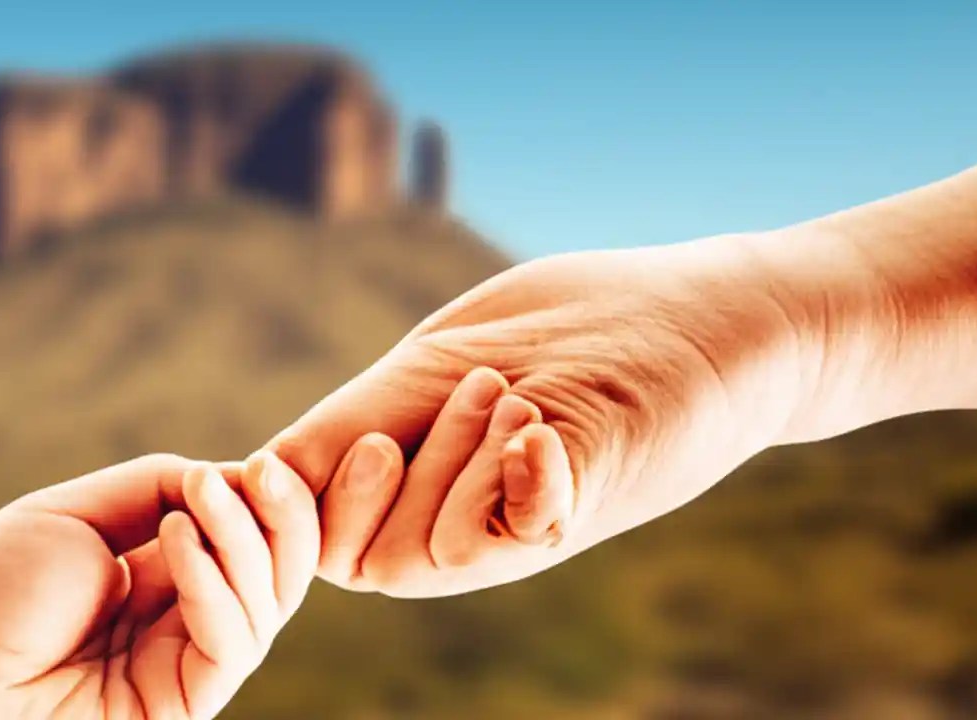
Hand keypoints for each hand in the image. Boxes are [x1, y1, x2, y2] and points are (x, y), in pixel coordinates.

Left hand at [0, 452, 318, 718]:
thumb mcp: (82, 513)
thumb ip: (162, 486)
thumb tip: (240, 476)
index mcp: (169, 576)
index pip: (253, 539)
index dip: (271, 501)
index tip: (263, 461)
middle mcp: (189, 621)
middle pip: (280, 573)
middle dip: (283, 517)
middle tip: (262, 471)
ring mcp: (189, 666)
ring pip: (267, 604)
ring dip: (242, 539)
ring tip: (197, 497)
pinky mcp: (184, 705)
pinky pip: (233, 642)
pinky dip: (213, 581)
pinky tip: (174, 539)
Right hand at [271, 236, 807, 596]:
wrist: (719, 315)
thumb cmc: (584, 320)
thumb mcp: (447, 352)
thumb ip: (364, 412)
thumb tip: (256, 473)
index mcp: (421, 474)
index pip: (313, 526)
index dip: (291, 504)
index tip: (314, 448)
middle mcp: (464, 514)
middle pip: (357, 551)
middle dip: (386, 471)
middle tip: (481, 386)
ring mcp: (523, 520)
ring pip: (424, 552)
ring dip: (458, 461)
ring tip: (521, 398)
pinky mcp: (585, 509)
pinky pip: (511, 534)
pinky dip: (518, 482)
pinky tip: (546, 434)